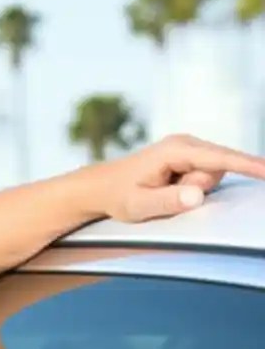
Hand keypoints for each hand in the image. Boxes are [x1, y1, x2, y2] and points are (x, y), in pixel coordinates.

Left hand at [81, 134, 264, 222]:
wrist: (102, 186)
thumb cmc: (118, 196)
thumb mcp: (138, 205)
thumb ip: (168, 201)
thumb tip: (197, 195)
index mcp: (175, 150)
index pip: (220, 159)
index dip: (247, 165)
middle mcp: (186, 143)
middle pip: (217, 170)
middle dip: (198, 188)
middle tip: (164, 195)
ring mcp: (189, 149)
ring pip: (212, 176)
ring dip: (193, 190)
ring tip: (163, 191)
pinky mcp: (191, 157)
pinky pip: (206, 176)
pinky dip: (191, 187)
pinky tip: (169, 188)